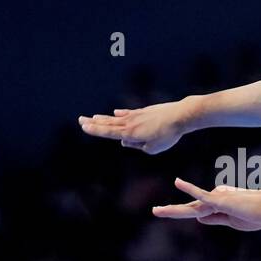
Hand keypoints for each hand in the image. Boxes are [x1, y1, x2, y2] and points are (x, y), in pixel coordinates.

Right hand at [77, 98, 195, 154]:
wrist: (180, 116)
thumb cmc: (167, 135)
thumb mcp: (152, 148)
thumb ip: (137, 146)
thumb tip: (125, 142)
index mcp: (130, 133)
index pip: (108, 132)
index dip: (95, 130)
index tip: (83, 126)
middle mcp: (130, 123)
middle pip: (108, 124)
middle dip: (93, 123)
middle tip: (80, 120)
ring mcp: (137, 115)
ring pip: (116, 118)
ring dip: (104, 118)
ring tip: (92, 116)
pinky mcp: (145, 112)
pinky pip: (129, 113)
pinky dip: (121, 114)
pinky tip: (115, 112)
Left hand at [152, 178, 260, 231]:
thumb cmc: (257, 213)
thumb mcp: (233, 221)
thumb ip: (215, 219)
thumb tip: (197, 217)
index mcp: (218, 207)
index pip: (196, 211)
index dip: (180, 212)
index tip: (164, 210)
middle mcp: (214, 200)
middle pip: (189, 208)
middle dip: (171, 211)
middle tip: (154, 211)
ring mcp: (217, 199)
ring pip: (193, 207)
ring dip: (177, 212)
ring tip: (157, 211)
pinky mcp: (221, 199)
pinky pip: (202, 194)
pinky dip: (189, 189)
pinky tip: (177, 182)